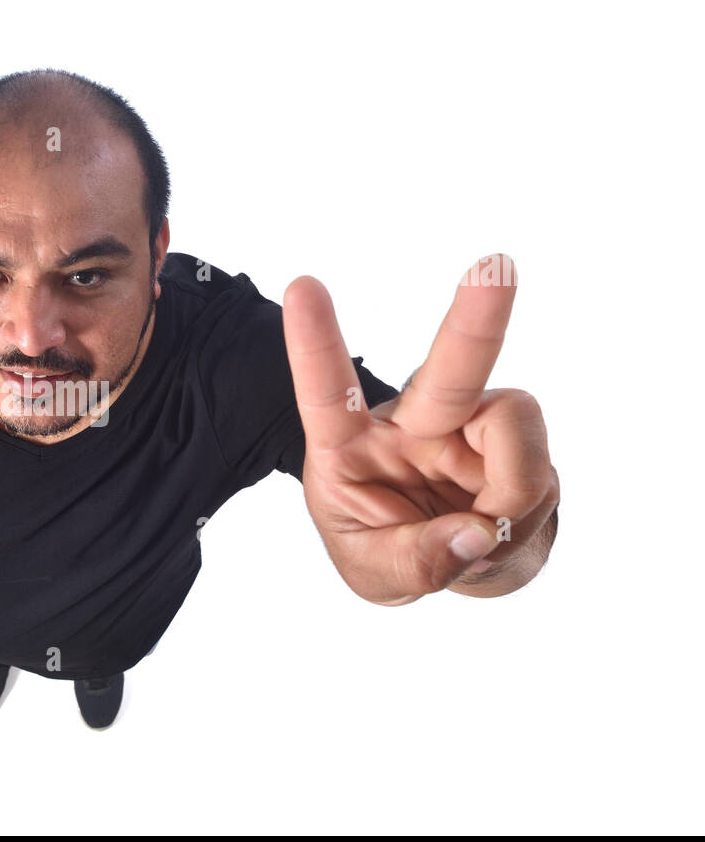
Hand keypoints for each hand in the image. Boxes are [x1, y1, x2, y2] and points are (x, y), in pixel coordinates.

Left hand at [282, 253, 559, 604]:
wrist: (451, 559)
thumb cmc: (390, 552)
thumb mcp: (376, 575)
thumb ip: (414, 562)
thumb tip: (476, 533)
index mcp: (349, 445)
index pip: (327, 394)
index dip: (314, 344)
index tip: (301, 286)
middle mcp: (410, 422)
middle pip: (445, 372)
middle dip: (475, 321)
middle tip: (496, 266)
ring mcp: (467, 423)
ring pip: (513, 432)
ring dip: (509, 494)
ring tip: (481, 532)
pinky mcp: (513, 436)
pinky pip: (539, 471)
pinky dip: (525, 513)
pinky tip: (502, 525)